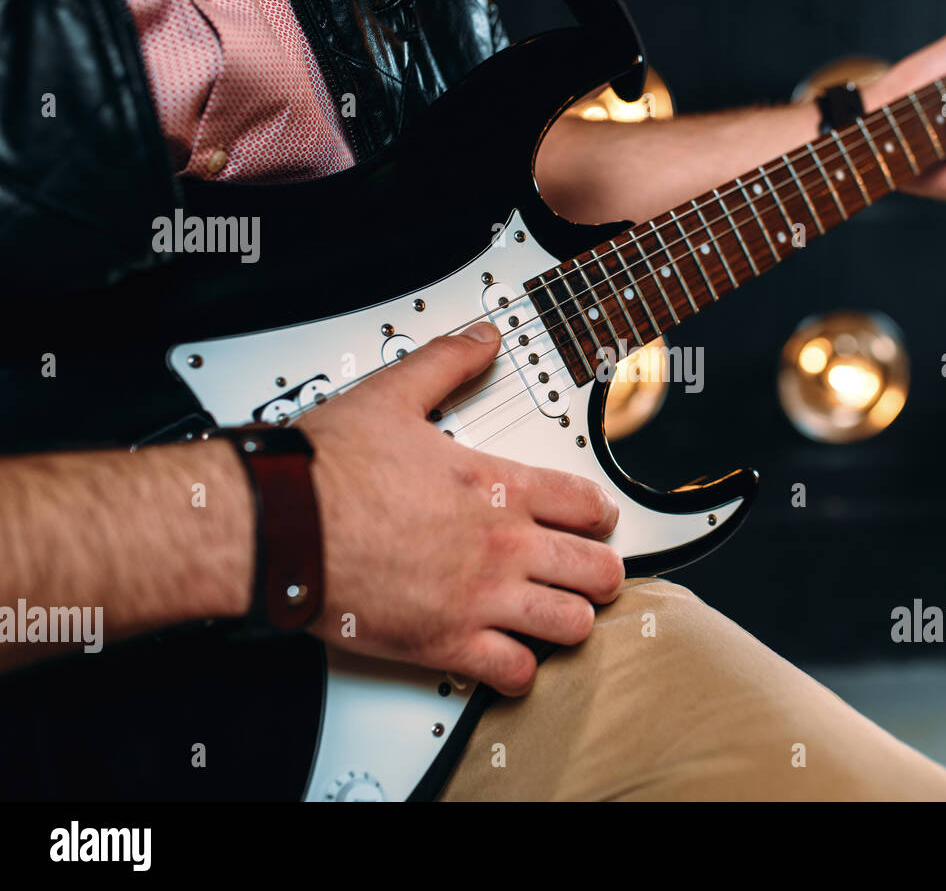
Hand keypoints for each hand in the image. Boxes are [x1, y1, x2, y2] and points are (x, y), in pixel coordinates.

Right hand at [299, 322, 622, 695]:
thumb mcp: (393, 395)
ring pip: (572, 625)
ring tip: (553, 614)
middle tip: (585, 572)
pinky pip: (514, 674)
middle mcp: (501, 545)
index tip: (594, 521)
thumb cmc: (326, 470)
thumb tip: (479, 339)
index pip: (590, 506)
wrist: (277, 523)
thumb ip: (446, 363)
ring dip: (569, 622)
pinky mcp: (446, 644)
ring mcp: (479, 598)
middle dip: (600, 572)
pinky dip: (518, 671)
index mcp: (497, 486)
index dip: (600, 515)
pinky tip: (506, 656)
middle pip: (599, 570)